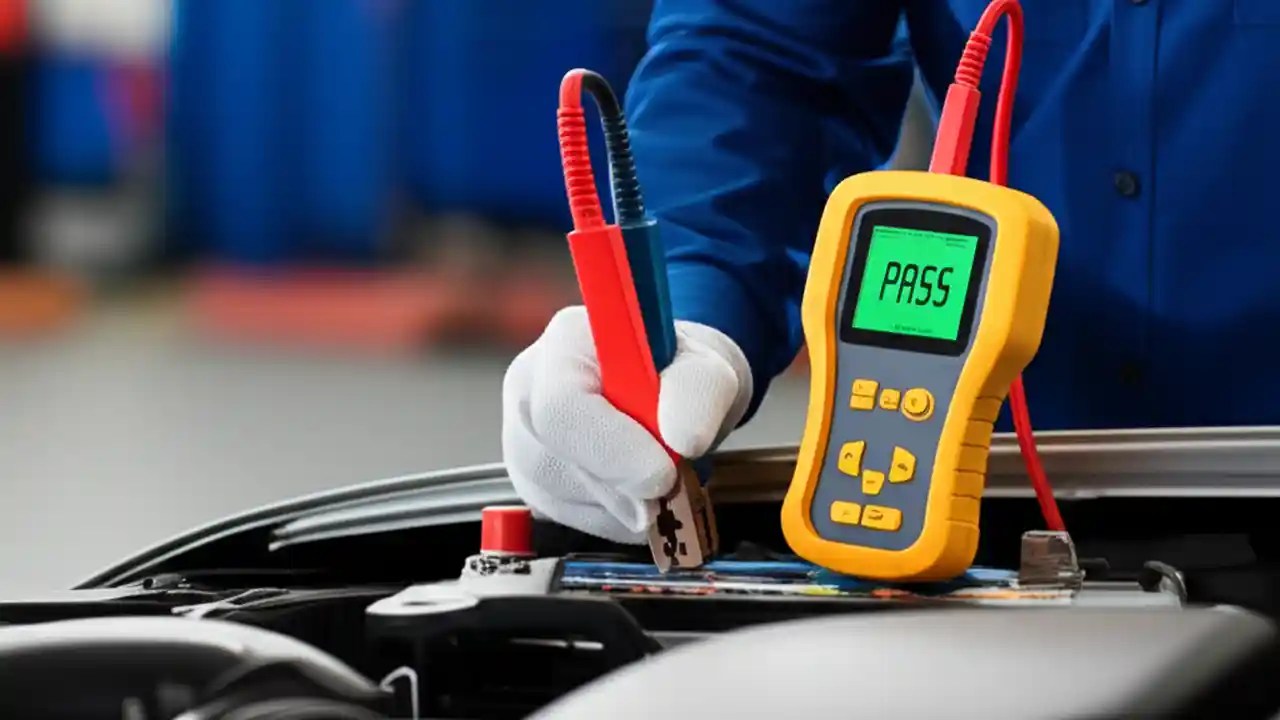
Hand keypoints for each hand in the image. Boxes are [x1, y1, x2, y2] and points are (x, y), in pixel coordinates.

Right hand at [502, 306, 752, 542]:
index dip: (612, 450)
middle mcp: (528, 387)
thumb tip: (684, 438)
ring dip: (626, 506)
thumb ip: (699, 393)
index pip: (560, 406)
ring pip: (560, 499)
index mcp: (565, 343)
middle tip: (673, 481)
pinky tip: (638, 490)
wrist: (672, 388)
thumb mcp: (711, 367)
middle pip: (552, 461)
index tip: (664, 473)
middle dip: (624, 487)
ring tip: (661, 475)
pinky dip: (616, 519)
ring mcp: (521, 437)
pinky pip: (567, 518)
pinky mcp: (531, 481)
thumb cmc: (680, 371)